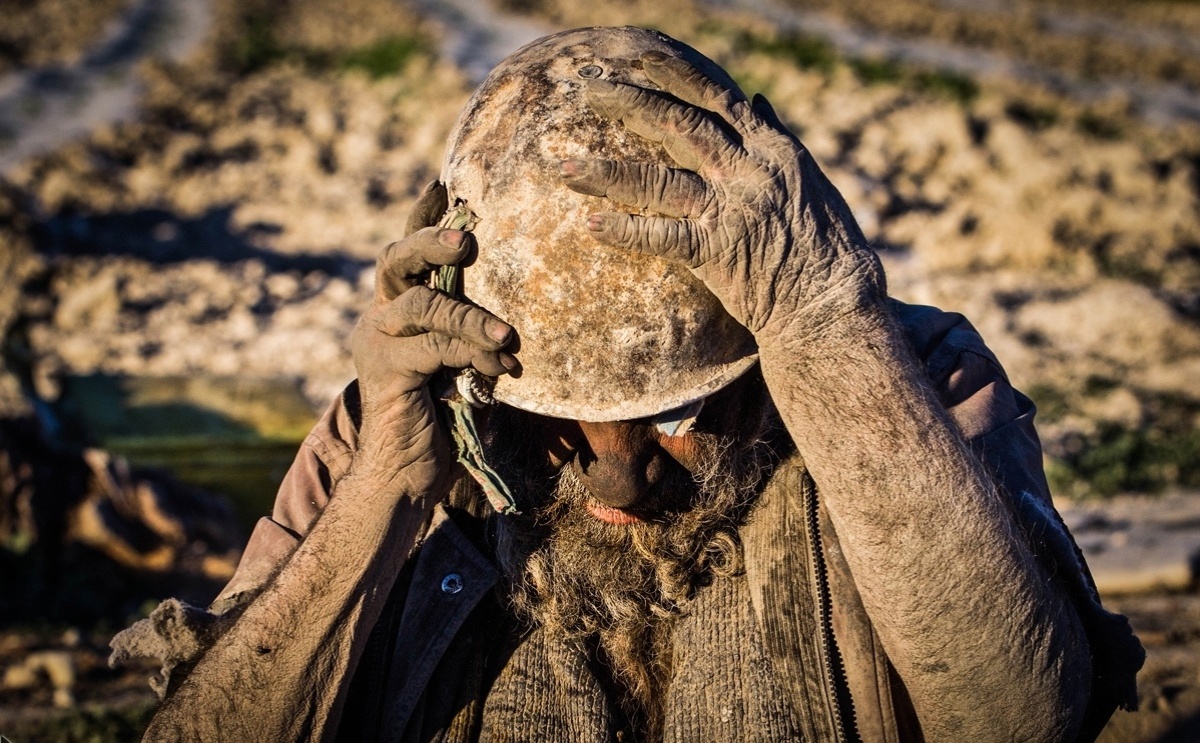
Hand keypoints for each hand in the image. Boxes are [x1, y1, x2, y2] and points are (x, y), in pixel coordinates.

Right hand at [350, 181, 517, 498]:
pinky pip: (435, 348)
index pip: (405, 252)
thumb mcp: (462, 363)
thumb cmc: (442, 417)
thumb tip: (516, 310)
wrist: (406, 472)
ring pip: (423, 306)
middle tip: (467, 237)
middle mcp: (378, 317)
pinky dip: (472, 356)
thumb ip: (472, 331)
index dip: (422, 217)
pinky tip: (499, 372)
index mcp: (395, 309)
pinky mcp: (385, 371)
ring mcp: (376, 342)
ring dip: (470, 317)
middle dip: (431, 240)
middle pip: (395, 260)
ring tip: (505, 337)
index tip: (443, 185)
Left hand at [561, 51, 882, 339]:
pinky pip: (660, 236)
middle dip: (628, 102)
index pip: (715, 97)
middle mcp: (748, 169)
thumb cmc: (825, 244)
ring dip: (606, 172)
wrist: (832, 301)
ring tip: (565, 168)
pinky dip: (623, 230)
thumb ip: (775, 138)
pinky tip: (591, 225)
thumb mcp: (808, 179)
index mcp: (770, 147)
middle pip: (676, 123)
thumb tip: (756, 101)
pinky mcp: (716, 252)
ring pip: (656, 179)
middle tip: (588, 89)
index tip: (641, 56)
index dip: (675, 73)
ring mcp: (730, 209)